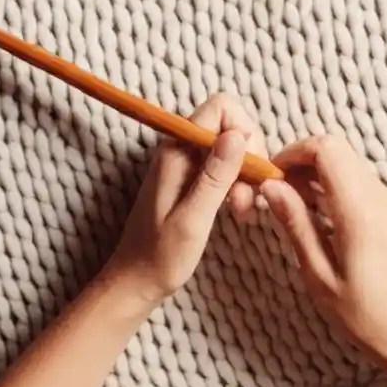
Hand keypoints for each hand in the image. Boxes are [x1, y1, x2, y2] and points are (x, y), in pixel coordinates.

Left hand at [105, 94, 267, 300]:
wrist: (136, 279)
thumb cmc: (160, 257)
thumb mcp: (193, 220)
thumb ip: (215, 176)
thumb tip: (238, 135)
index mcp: (176, 152)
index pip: (220, 107)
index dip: (245, 130)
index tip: (250, 168)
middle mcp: (179, 148)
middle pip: (230, 124)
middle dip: (249, 155)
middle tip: (248, 196)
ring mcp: (185, 161)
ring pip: (230, 145)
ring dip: (245, 173)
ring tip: (242, 209)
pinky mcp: (190, 176)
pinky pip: (222, 164)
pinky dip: (236, 182)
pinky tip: (235, 208)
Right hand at [259, 135, 386, 368]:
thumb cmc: (364, 315)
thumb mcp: (319, 274)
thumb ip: (296, 224)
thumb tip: (271, 186)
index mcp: (361, 211)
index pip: (327, 149)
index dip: (293, 153)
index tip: (271, 177)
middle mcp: (380, 197)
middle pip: (337, 150)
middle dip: (302, 162)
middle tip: (277, 194)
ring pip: (346, 163)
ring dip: (316, 175)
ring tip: (292, 209)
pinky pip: (357, 182)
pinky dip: (332, 187)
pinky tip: (317, 219)